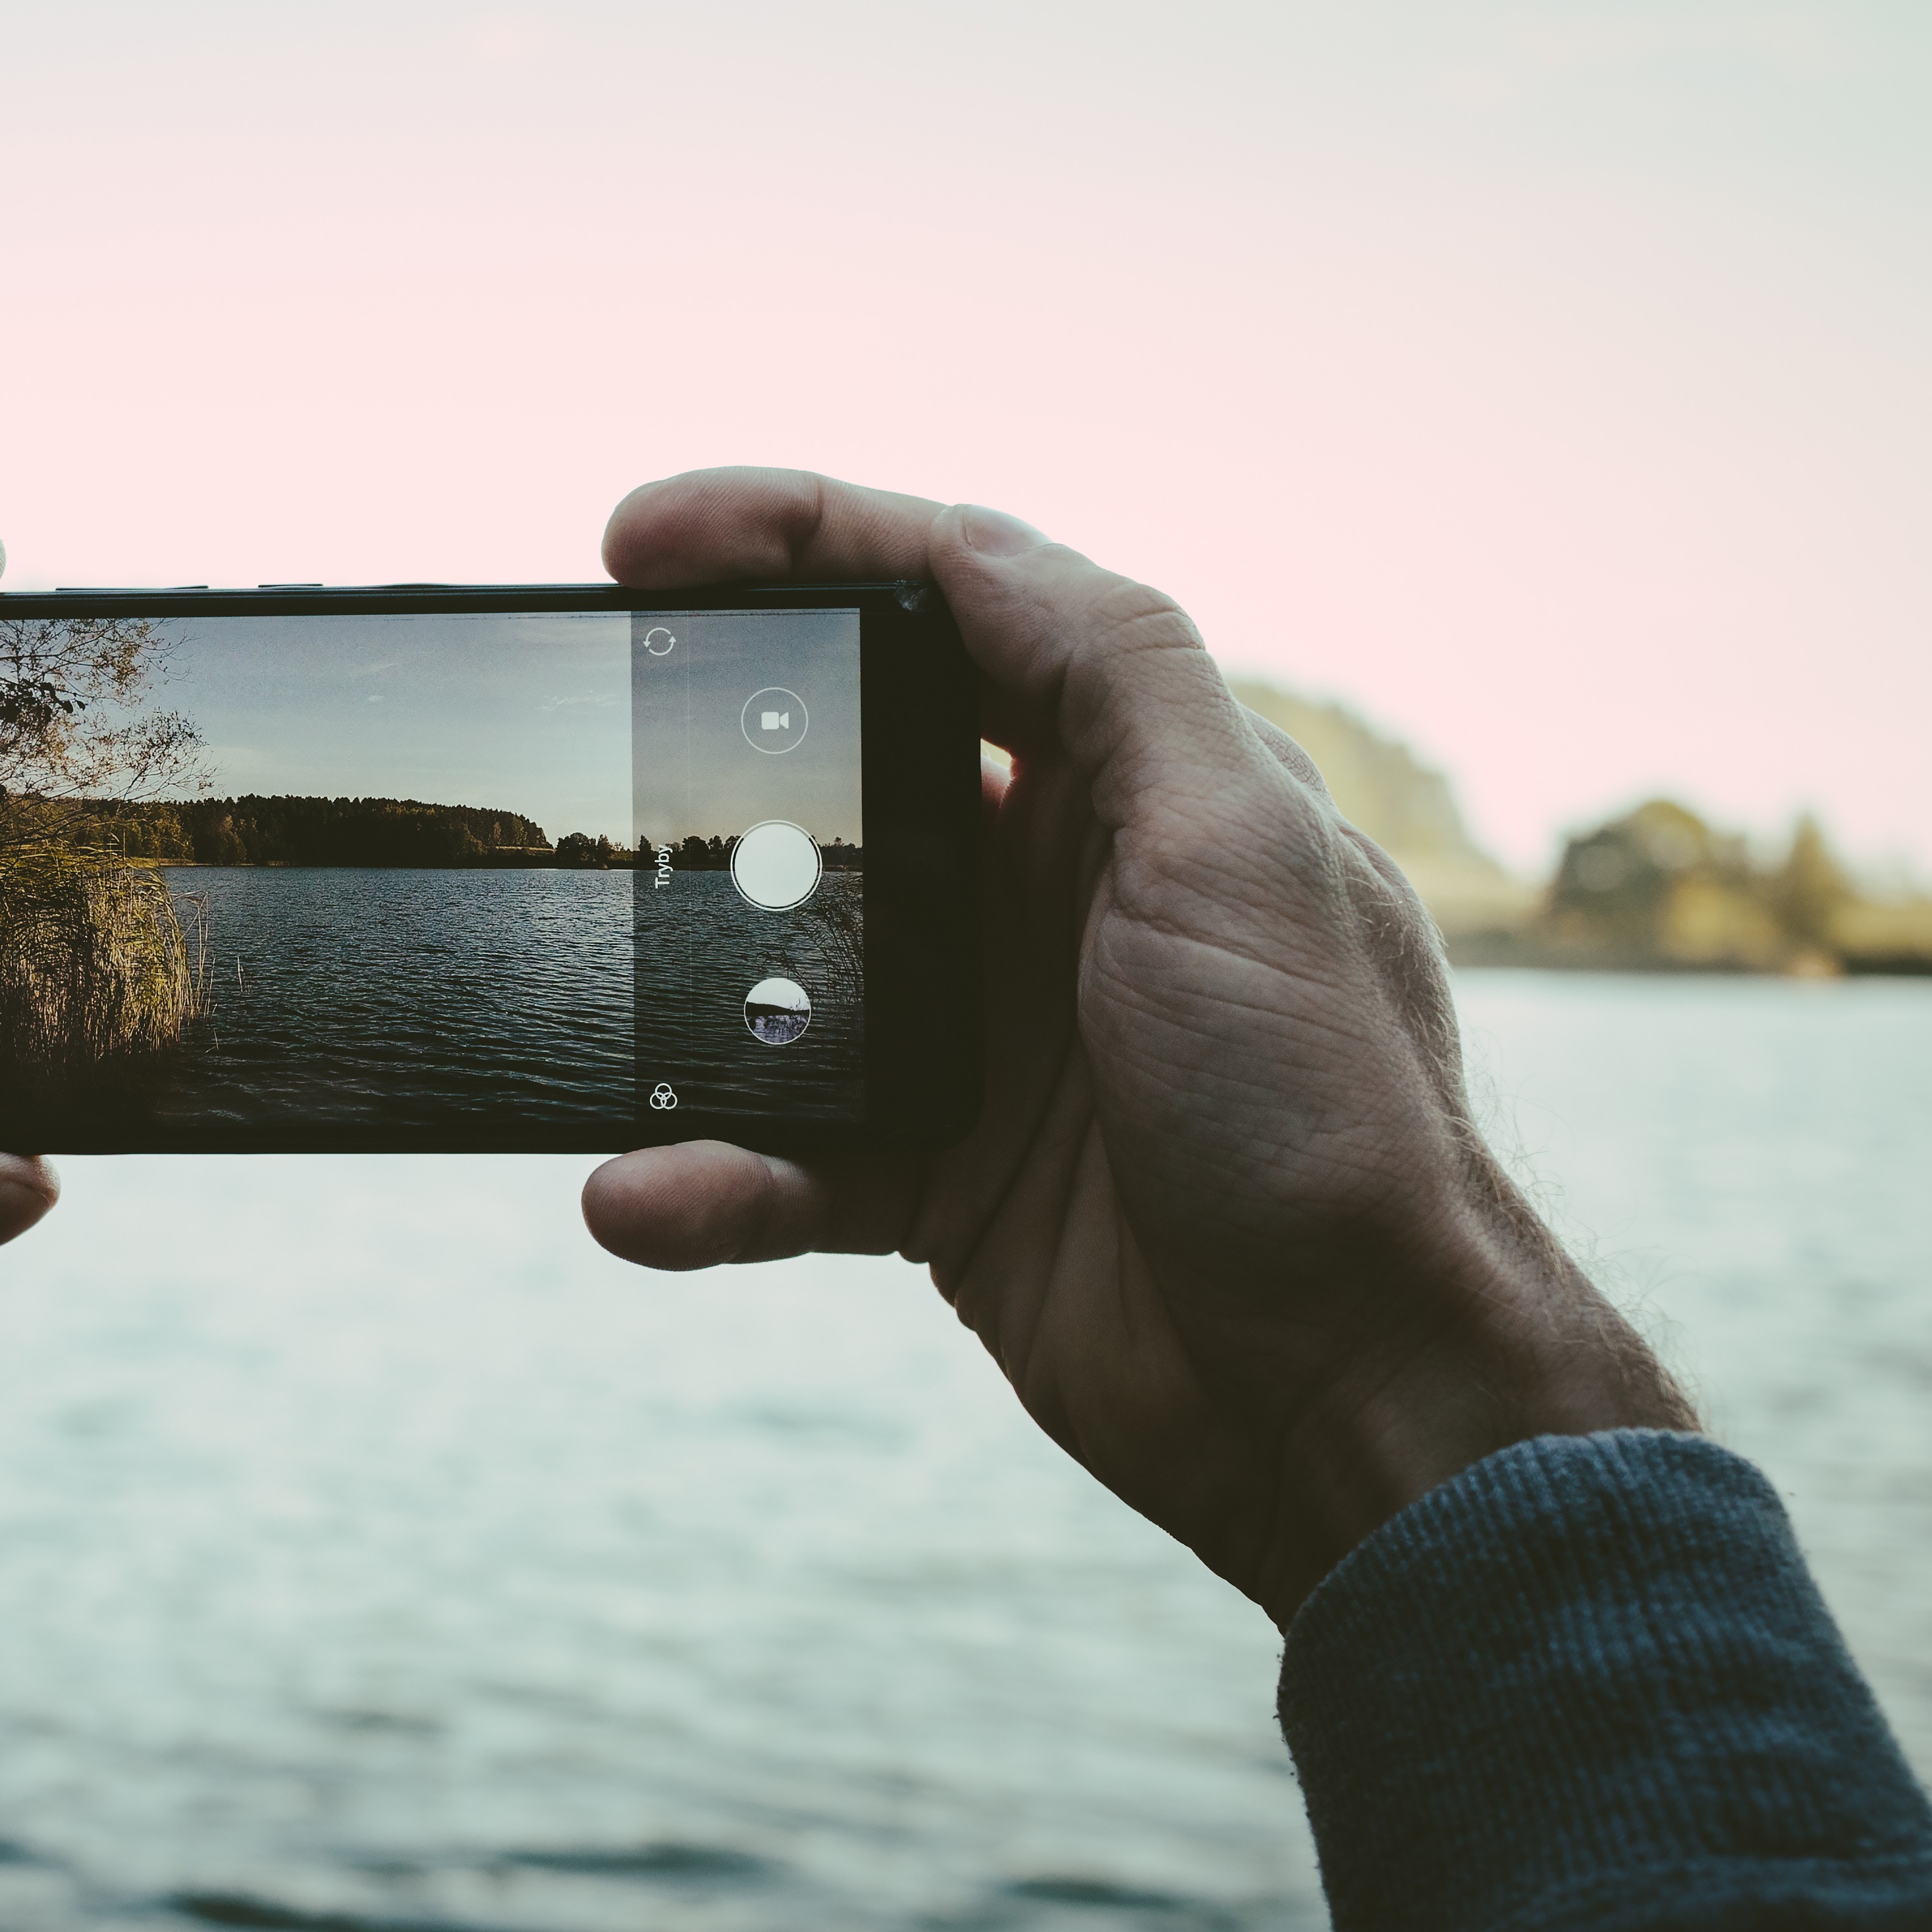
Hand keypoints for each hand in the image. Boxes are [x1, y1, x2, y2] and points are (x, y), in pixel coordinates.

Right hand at [583, 469, 1690, 1623]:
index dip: (799, 532)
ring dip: (677, 979)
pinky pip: (780, 1150)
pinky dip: (709, 1171)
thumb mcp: (1242, 852)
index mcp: (1133, 780)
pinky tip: (647, 1193)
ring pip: (778, 962)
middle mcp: (1050, 883)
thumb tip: (972, 545)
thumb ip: (1120, 676)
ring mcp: (985, 1029)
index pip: (951, 595)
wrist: (1349, 1399)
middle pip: (839, 751)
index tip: (642, 531)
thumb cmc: (1325, 1113)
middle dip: (701, 722)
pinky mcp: (937, 1173)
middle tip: (583, 702)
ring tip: (582, 972)